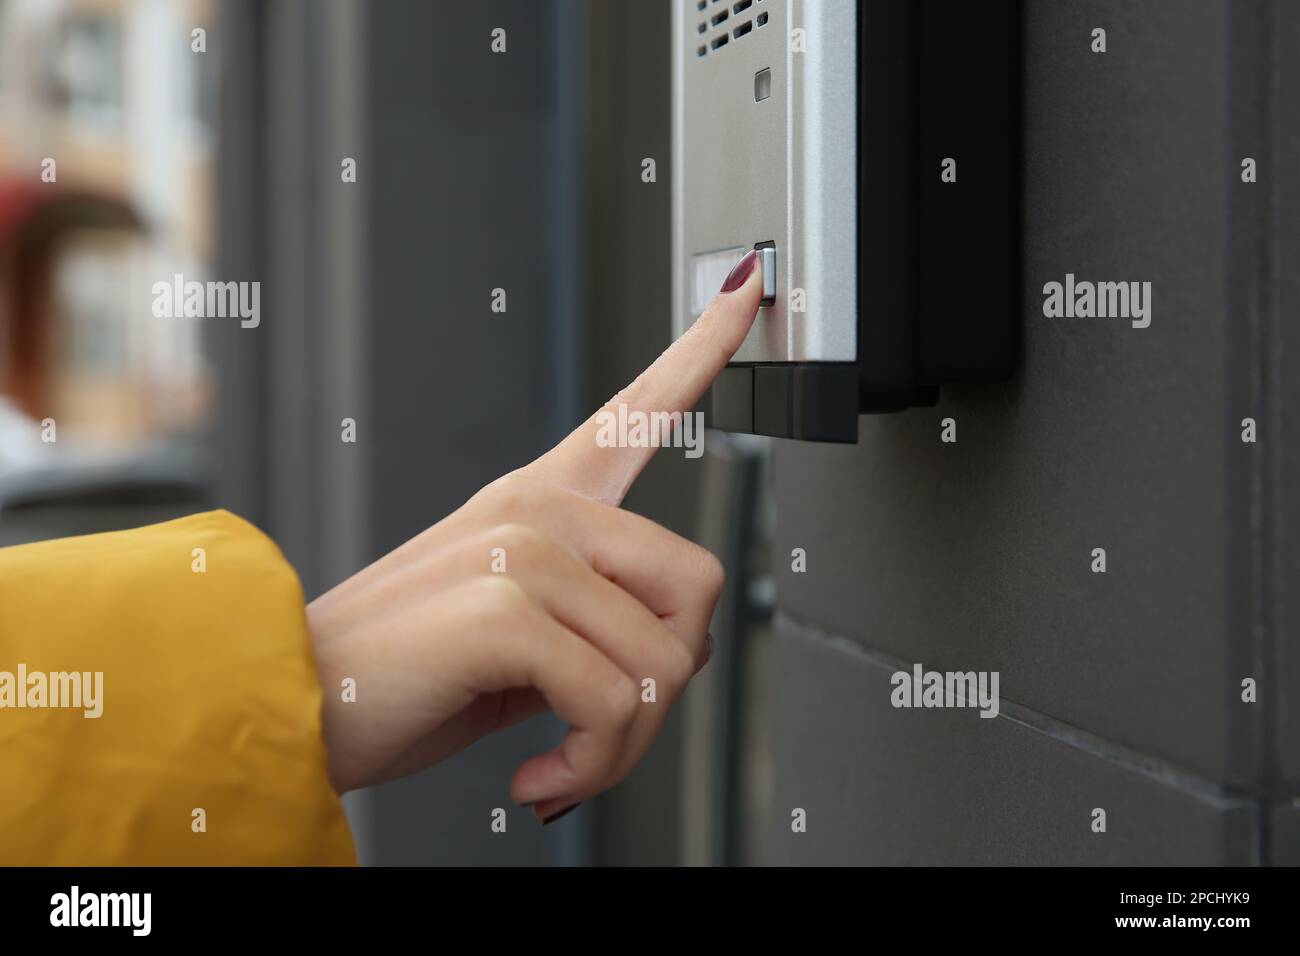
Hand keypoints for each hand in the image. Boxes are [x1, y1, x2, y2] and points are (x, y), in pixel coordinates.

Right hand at [307, 251, 763, 821]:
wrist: (293, 707)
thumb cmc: (403, 677)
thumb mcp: (519, 640)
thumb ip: (599, 619)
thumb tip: (688, 648)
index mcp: (539, 500)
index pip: (637, 408)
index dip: (705, 346)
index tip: (749, 281)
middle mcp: (537, 506)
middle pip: (700, 586)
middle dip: (667, 682)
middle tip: (601, 726)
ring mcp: (521, 543)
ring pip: (665, 661)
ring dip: (623, 744)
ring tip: (561, 759)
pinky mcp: (504, 602)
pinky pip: (614, 702)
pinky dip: (590, 764)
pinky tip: (536, 778)